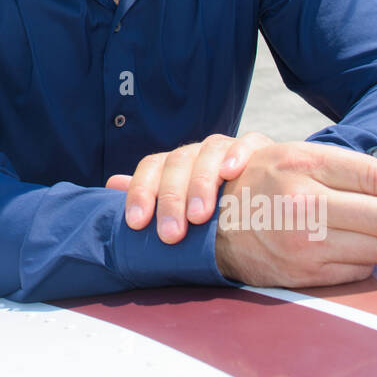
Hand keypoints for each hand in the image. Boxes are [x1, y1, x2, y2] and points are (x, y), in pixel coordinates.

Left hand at [105, 132, 274, 243]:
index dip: (141, 192)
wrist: (265, 193)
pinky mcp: (260, 147)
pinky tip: (232, 173)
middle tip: (170, 234)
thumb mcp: (182, 205)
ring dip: (201, 183)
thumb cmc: (214, 206)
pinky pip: (248, 142)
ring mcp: (227, 147)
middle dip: (171, 199)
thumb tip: (111, 184)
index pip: (151, 167)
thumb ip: (150, 194)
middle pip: (178, 163)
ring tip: (199, 215)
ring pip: (209, 152)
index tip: (136, 222)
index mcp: (175, 163)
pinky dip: (238, 154)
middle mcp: (198, 151)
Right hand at [213, 140, 376, 286]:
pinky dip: (363, 260)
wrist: (214, 225)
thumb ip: (350, 167)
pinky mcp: (306, 273)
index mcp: (304, 165)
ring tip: (367, 227)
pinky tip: (347, 246)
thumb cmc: (261, 184)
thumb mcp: (297, 157)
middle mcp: (305, 203)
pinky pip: (360, 271)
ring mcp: (306, 242)